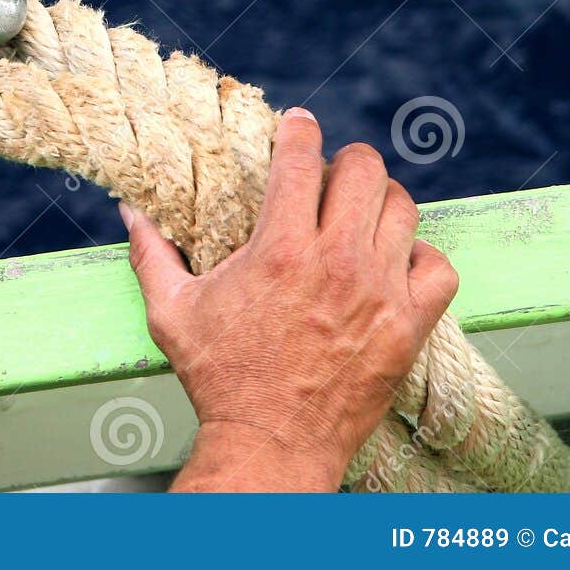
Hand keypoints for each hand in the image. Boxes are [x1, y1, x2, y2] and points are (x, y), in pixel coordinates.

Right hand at [123, 107, 457, 491]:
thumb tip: (130, 211)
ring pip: (403, 209)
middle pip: (364, 170)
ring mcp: (379, 293)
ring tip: (360, 217)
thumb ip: (152, 253)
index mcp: (280, 250)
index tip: (297, 125)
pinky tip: (394, 263)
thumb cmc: (219, 378)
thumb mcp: (171, 312)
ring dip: (380, 203)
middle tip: (329, 178)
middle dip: (344, 163)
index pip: (302, 160)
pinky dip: (421, 257)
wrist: (271, 444)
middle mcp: (336, 262)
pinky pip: (438, 266)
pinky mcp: (407, 326)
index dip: (299, 131)